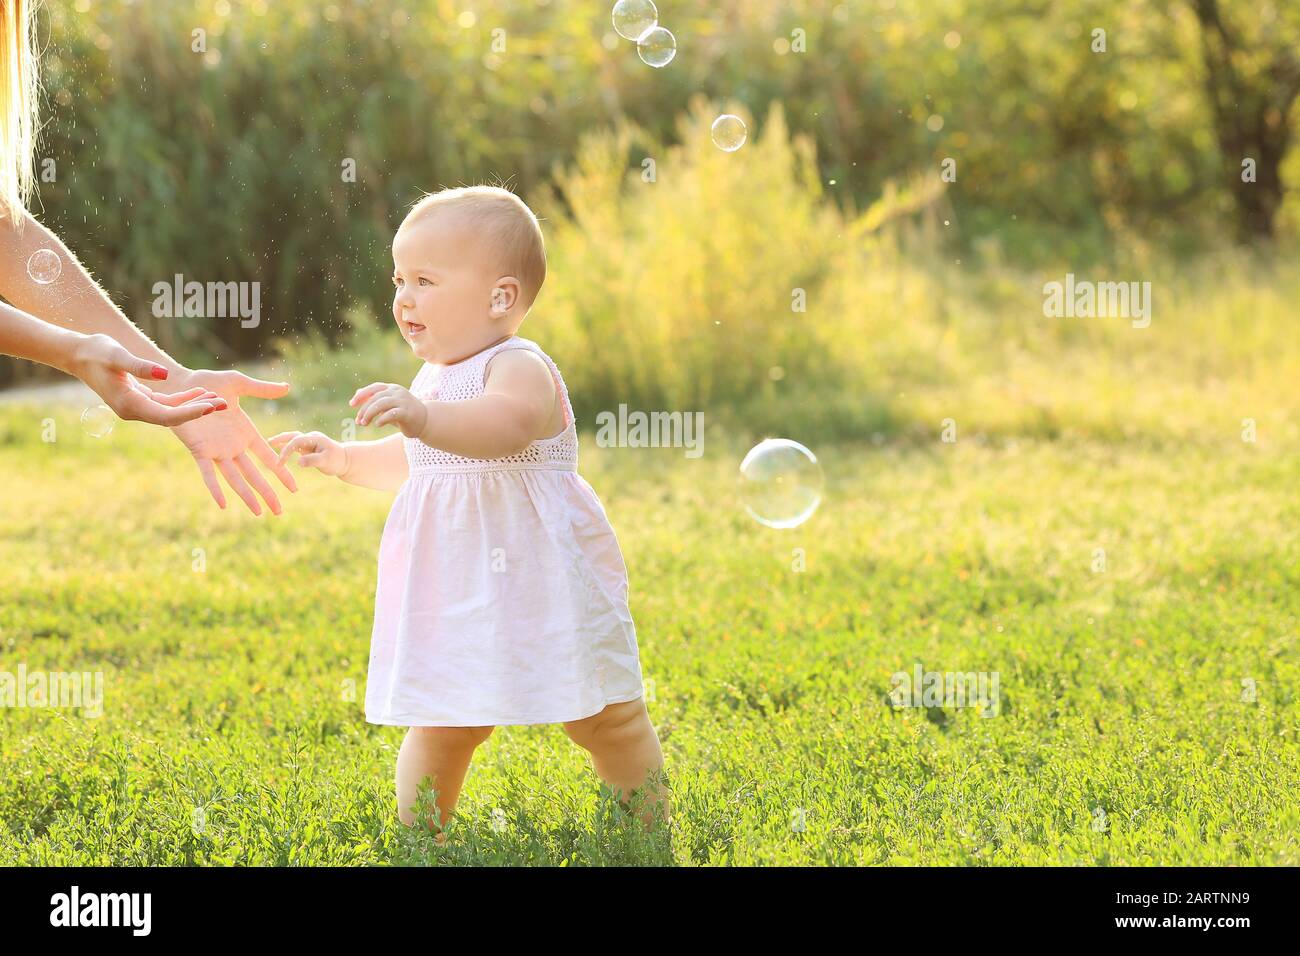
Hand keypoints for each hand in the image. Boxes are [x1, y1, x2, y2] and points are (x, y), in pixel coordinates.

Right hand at [67, 332, 227, 425]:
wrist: (78, 354)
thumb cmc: (96, 352)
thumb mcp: (117, 355)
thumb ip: (140, 366)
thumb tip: (164, 374)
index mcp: (129, 405)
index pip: (166, 416)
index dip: (189, 413)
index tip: (210, 408)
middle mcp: (134, 411)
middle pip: (173, 417)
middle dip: (198, 411)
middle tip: (224, 405)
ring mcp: (137, 407)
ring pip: (172, 411)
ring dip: (194, 405)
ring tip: (219, 400)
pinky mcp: (140, 399)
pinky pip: (166, 403)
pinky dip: (183, 399)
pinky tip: (201, 393)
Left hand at [166, 367, 298, 515]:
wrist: (180, 383)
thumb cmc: (208, 381)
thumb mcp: (239, 384)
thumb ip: (262, 389)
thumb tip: (287, 388)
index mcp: (245, 433)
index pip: (269, 458)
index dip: (281, 473)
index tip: (294, 488)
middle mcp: (233, 446)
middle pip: (254, 475)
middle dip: (268, 493)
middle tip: (279, 511)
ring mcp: (217, 450)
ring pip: (235, 478)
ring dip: (247, 496)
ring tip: (258, 513)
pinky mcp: (199, 450)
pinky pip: (208, 473)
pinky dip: (215, 489)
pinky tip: (224, 504)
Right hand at [268, 430, 349, 476]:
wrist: (345, 461)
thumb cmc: (337, 461)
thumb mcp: (327, 461)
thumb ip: (313, 460)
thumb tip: (299, 462)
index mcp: (315, 438)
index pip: (296, 441)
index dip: (286, 451)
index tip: (279, 463)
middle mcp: (311, 438)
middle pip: (293, 435)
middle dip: (281, 439)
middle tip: (268, 442)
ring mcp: (309, 442)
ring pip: (293, 439)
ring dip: (282, 440)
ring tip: (270, 442)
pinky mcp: (308, 447)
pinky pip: (295, 445)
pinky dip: (286, 446)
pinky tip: (278, 447)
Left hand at [350, 382, 428, 438]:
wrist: (426, 420)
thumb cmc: (404, 412)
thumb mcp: (389, 404)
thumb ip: (375, 399)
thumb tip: (357, 394)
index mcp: (392, 388)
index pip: (374, 388)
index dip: (361, 395)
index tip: (351, 404)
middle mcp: (397, 392)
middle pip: (375, 398)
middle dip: (364, 409)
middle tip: (359, 421)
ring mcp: (403, 401)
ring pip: (381, 404)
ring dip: (370, 414)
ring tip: (364, 423)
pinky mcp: (407, 412)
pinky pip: (391, 414)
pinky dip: (382, 419)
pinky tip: (377, 425)